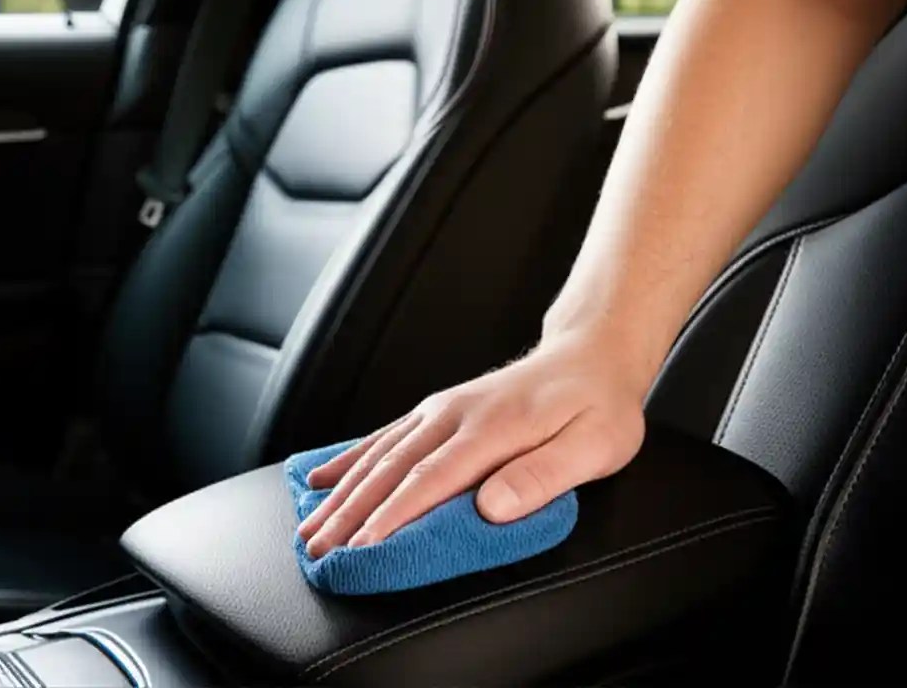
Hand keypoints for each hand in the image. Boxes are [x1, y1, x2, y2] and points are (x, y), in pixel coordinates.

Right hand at [295, 332, 647, 558]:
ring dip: (340, 494)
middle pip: (390, 469)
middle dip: (349, 514)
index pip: (431, 480)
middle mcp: (454, 415)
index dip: (392, 517)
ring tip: (308, 529)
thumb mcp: (595, 445)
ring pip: (378, 455)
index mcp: (491, 429)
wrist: (590, 354)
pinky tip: (320, 478)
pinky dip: (347, 459)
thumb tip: (493, 507)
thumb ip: (543, 476)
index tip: (362, 549)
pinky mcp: (435, 410)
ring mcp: (440, 410)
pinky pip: (382, 436)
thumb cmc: (598, 406)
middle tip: (317, 551)